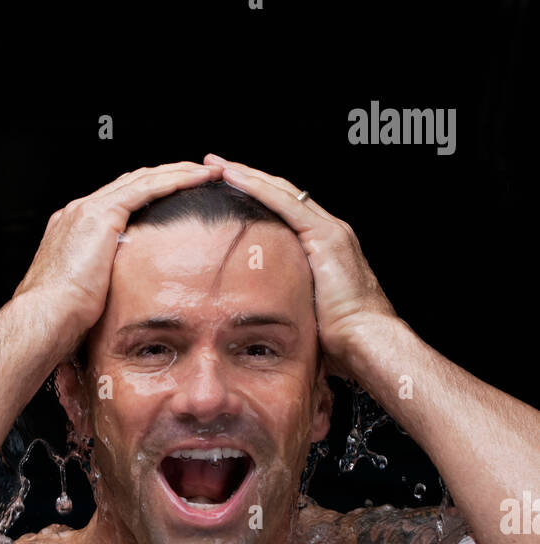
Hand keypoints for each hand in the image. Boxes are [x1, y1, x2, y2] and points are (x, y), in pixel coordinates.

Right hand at [12, 162, 221, 356]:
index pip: (118, 202)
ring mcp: (88, 210)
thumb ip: (101, 289)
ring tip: (206, 172)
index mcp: (72, 230)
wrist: (44, 318)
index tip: (172, 199)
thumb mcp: (84, 300)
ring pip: (142, 179)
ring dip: (177, 173)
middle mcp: (78, 212)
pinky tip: (198, 178)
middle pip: (131, 183)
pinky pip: (147, 188)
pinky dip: (175, 180)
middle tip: (197, 176)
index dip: (148, 195)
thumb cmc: (59, 321)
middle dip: (166, 177)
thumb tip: (117, 306)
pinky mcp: (102, 215)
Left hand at [203, 153, 398, 376]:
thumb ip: (287, 301)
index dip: (257, 196)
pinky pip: (284, 203)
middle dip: (248, 177)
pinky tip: (232, 177)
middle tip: (214, 166)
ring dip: (246, 175)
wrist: (365, 341)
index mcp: (324, 247)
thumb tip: (260, 317)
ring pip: (281, 191)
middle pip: (281, 194)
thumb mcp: (305, 312)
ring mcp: (328, 230)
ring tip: (215, 165)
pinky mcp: (324, 236)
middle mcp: (329, 231)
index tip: (228, 188)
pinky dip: (257, 188)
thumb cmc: (339, 340)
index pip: (284, 211)